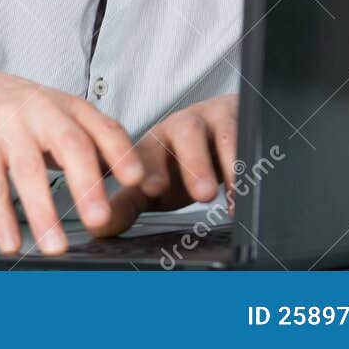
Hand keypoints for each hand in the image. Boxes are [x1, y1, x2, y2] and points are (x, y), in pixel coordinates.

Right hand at [0, 70, 144, 255]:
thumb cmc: (25, 111)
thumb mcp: (65, 117)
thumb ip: (97, 144)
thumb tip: (139, 180)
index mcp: (70, 107)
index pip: (103, 128)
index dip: (121, 153)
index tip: (138, 181)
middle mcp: (42, 111)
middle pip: (69, 145)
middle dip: (86, 184)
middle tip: (99, 220)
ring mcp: (9, 126)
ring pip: (27, 170)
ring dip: (42, 212)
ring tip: (56, 248)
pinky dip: (2, 218)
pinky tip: (12, 243)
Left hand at [95, 93, 238, 237]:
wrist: (219, 130)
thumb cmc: (179, 163)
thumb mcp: (153, 186)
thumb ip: (127, 206)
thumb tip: (98, 230)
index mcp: (153, 143)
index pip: (146, 152)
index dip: (148, 168)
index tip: (152, 189)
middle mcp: (181, 127)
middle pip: (184, 133)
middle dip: (194, 163)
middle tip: (202, 195)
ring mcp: (211, 121)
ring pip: (219, 132)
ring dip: (226, 161)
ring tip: (229, 194)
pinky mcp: (239, 119)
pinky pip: (246, 136)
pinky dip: (249, 163)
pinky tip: (248, 189)